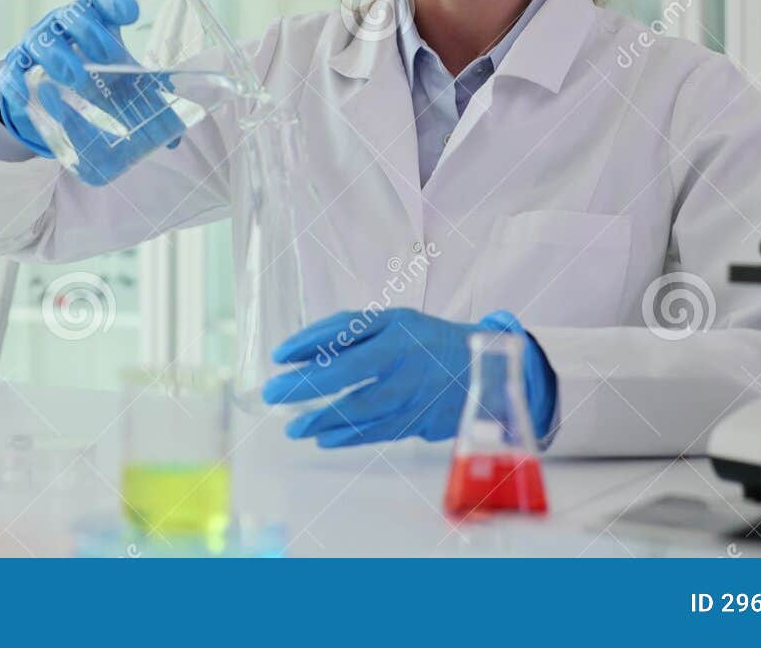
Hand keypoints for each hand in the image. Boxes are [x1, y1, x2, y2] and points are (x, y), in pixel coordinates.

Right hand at [0, 0, 186, 184]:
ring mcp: (35, 47)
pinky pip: (13, 73)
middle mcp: (60, 27)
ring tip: (77, 78)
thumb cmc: (93, 78)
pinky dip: (20, 84)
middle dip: (90, 32)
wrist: (46, 93)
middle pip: (71, 14)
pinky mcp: (15, 71)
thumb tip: (174, 137)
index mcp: (91, 20)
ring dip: (58, 56)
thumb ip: (147, 101)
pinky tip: (29, 97)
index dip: (113, 0)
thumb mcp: (120, 83)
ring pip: (40, 40)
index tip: (131, 15)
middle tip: (108, 57)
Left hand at [261, 308, 556, 448]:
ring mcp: (414, 399)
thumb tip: (301, 350)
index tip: (278, 358)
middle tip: (273, 395)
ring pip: (360, 414)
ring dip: (321, 420)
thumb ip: (351, 332)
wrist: (487, 370)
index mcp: (397, 336)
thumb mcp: (394, 322)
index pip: (344, 341)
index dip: (307, 348)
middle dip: (305, 390)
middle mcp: (405, 368)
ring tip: (293, 427)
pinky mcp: (420, 424)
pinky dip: (348, 437)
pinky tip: (324, 438)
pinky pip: (377, 433)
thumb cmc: (428, 340)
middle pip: (348, 381)